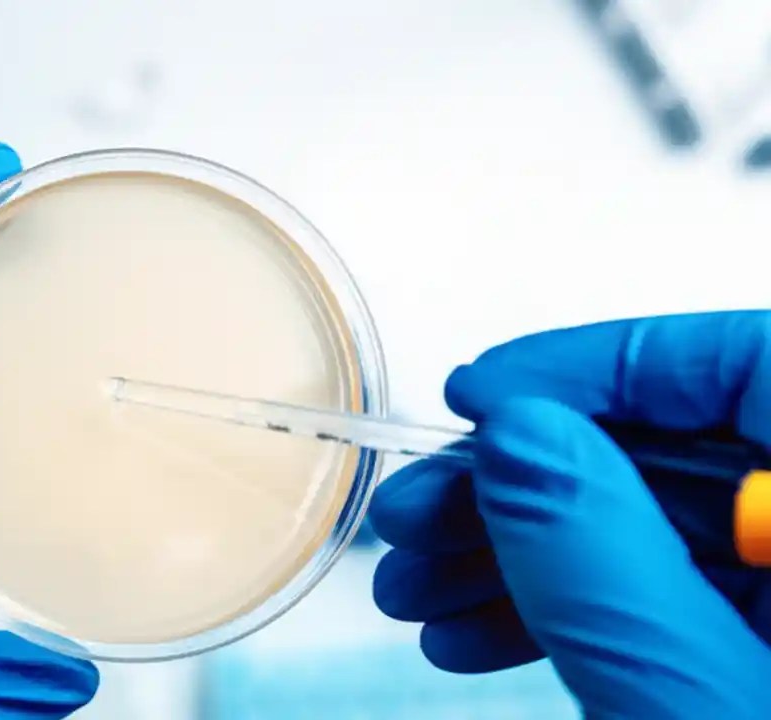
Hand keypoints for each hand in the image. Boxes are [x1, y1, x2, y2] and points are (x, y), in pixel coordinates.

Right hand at [370, 312, 770, 717]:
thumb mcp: (688, 703)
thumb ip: (604, 563)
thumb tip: (517, 435)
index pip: (746, 360)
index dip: (600, 363)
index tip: (479, 397)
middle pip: (682, 450)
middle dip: (525, 482)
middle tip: (416, 511)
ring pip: (659, 527)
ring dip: (519, 552)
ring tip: (414, 587)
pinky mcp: (761, 652)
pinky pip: (667, 597)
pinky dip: (568, 609)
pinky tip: (471, 630)